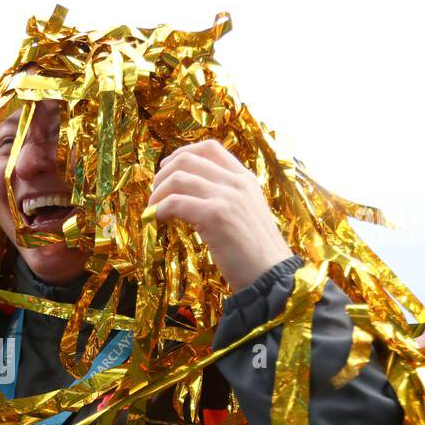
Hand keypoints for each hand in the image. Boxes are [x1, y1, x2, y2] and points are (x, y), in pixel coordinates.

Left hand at [148, 140, 293, 291]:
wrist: (271, 276)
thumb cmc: (257, 253)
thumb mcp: (247, 213)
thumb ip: (228, 198)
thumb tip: (193, 195)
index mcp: (245, 179)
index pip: (210, 148)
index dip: (182, 153)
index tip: (167, 168)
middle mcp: (236, 182)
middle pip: (187, 159)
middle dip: (163, 174)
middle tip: (155, 193)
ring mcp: (226, 197)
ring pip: (177, 178)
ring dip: (157, 193)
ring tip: (153, 208)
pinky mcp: (214, 216)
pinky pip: (174, 202)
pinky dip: (159, 209)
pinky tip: (157, 219)